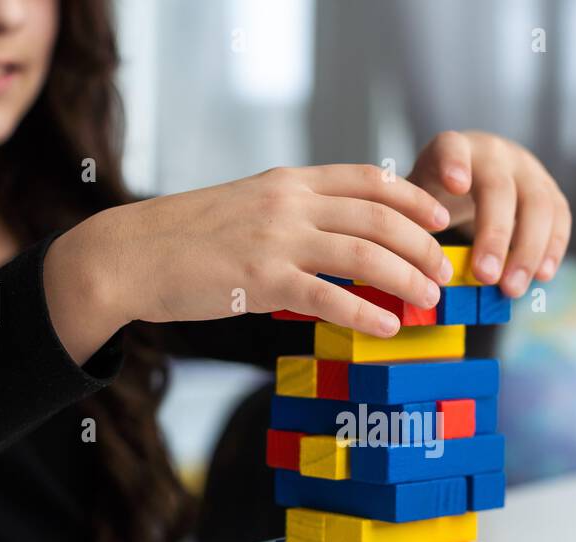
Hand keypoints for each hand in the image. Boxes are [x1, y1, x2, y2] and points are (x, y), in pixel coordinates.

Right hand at [44, 165, 455, 362]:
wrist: (131, 254)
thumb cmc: (188, 237)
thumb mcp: (247, 207)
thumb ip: (292, 214)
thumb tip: (336, 236)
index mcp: (288, 182)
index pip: (367, 180)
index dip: (411, 199)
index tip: (440, 218)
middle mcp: (289, 204)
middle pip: (378, 218)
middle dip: (421, 245)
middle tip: (444, 271)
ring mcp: (276, 240)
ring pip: (364, 255)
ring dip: (406, 279)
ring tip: (430, 300)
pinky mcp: (262, 280)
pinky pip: (329, 297)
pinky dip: (367, 313)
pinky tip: (389, 327)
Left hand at [408, 130, 570, 297]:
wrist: (473, 179)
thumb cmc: (438, 196)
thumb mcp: (418, 201)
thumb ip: (414, 226)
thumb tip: (414, 272)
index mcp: (454, 149)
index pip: (452, 147)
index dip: (455, 164)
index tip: (456, 185)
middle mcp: (494, 154)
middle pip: (499, 188)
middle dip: (494, 235)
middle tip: (485, 276)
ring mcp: (527, 170)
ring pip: (537, 204)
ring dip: (527, 251)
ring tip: (512, 289)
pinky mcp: (550, 191)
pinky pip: (560, 218)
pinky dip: (553, 248)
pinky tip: (542, 276)